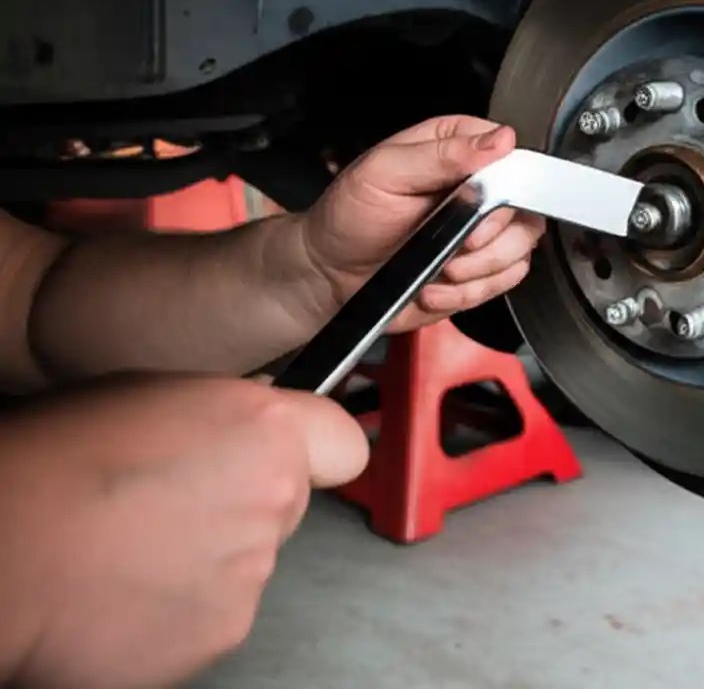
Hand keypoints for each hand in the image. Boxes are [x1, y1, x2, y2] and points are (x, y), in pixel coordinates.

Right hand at [0, 375, 366, 687]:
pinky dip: (179, 606)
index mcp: (263, 430)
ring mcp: (253, 572)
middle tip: (167, 503)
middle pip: (286, 504)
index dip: (316, 451)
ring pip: (249, 561)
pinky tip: (122, 587)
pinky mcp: (224, 631)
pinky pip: (215, 612)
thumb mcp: (146, 397)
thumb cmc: (48, 467)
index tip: (289, 456)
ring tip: (128, 546)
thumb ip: (220, 418)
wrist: (2, 555)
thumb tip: (240, 432)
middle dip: (241, 503)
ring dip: (204, 556)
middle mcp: (274, 499)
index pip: (344, 444)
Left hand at [297, 115, 545, 331]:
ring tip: (439, 269)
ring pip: (520, 250)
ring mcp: (482, 232)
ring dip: (478, 270)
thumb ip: (442, 153)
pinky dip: (470, 292)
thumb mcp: (384, 172)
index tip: (475, 206)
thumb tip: (499, 140)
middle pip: (526, 208)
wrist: (331, 275)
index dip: (505, 186)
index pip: (513, 156)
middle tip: (455, 244)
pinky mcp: (480, 270)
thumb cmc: (348, 217)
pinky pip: (504, 282)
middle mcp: (478, 187)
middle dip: (490, 238)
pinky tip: (435, 287)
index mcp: (457, 148)